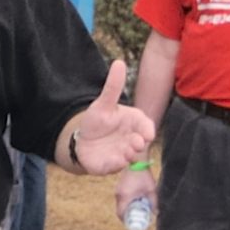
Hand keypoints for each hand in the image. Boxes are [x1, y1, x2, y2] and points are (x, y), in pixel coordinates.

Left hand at [66, 59, 155, 174]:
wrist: (82, 141)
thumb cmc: (98, 121)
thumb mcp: (104, 103)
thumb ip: (113, 87)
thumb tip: (119, 62)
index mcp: (133, 124)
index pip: (145, 126)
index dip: (147, 130)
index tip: (147, 134)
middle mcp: (131, 140)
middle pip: (140, 143)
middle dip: (138, 144)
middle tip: (135, 143)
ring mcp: (121, 154)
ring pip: (128, 158)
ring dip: (128, 156)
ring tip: (126, 153)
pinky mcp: (109, 166)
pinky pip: (113, 168)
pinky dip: (114, 166)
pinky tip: (114, 162)